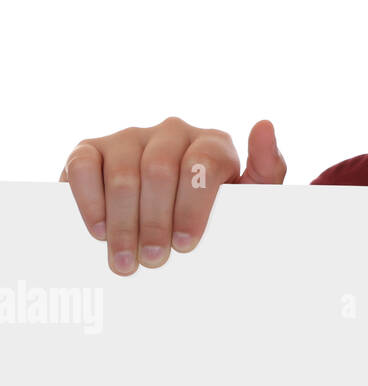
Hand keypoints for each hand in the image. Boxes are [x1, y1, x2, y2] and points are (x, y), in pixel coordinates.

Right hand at [60, 117, 286, 275]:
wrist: (175, 224)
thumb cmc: (219, 212)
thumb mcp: (251, 197)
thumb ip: (267, 168)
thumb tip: (265, 125)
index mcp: (212, 142)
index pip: (200, 165)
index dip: (192, 207)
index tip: (187, 244)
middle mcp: (172, 132)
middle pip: (158, 171)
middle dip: (155, 221)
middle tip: (153, 260)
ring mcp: (130, 137)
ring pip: (122, 174)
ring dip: (122, 222)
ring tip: (125, 260)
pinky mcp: (92, 148)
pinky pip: (82, 166)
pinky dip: (88, 201)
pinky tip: (98, 231)